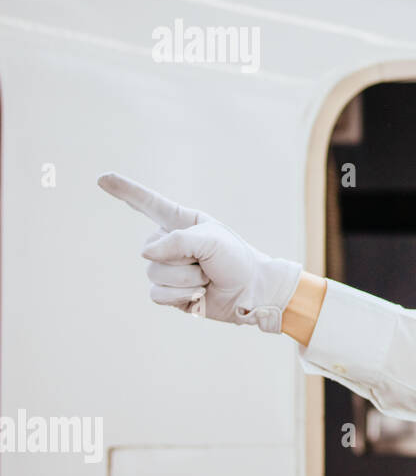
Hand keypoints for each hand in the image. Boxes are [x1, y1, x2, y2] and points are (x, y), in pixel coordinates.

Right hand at [97, 172, 302, 333]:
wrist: (252, 291)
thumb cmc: (236, 259)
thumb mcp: (211, 240)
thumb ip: (177, 241)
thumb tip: (146, 255)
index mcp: (182, 221)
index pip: (148, 204)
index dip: (126, 191)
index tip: (102, 178)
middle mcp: (170, 243)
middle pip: (151, 251)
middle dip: (184, 260)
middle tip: (209, 263)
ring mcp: (168, 268)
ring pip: (155, 274)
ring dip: (186, 280)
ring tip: (207, 278)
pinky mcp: (169, 292)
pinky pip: (157, 294)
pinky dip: (180, 296)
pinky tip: (199, 295)